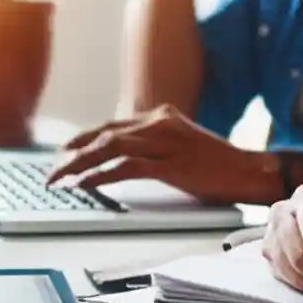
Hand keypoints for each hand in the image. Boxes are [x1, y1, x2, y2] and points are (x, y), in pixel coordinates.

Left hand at [47, 106, 277, 203]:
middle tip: (53, 171)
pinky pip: (126, 168)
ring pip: (109, 148)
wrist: (249, 171)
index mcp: (161, 117)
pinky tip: (85, 185)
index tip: (64, 154)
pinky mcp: (171, 164)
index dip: (83, 140)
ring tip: (61, 180)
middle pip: (104, 134)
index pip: (111, 126)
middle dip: (73, 153)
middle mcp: (160, 124)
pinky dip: (101, 176)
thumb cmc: (217, 165)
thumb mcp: (181, 146)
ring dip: (79, 165)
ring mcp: (165, 142)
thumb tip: (124, 160)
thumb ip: (154, 147)